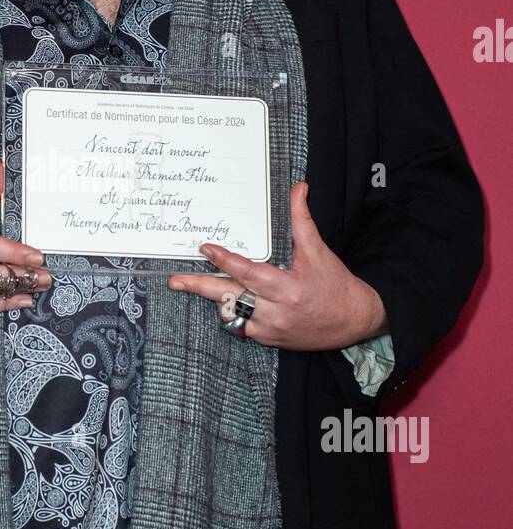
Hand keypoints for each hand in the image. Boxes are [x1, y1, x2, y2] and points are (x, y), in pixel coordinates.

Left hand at [167, 181, 387, 350]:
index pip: (249, 273)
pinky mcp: (269, 340)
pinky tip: (229, 300)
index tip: (206, 249)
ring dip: (217, 298)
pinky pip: (242, 325)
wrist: (355, 320)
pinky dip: (235, 311)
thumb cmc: (336, 285)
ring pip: (231, 312)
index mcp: (287, 289)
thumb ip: (302, 221)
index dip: (225, 260)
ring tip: (194, 285)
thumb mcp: (319, 252)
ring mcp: (270, 330)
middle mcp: (276, 312)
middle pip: (228, 297)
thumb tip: (298, 189)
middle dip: (198, 288)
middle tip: (174, 281)